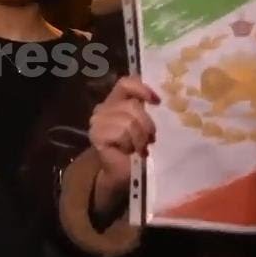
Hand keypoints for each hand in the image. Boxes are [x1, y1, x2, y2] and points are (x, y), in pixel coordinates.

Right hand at [88, 76, 158, 217]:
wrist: (123, 173)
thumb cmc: (137, 148)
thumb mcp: (144, 124)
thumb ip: (145, 108)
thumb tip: (159, 99)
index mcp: (115, 101)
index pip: (125, 83)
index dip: (142, 89)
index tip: (156, 102)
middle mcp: (103, 108)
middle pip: (132, 106)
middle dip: (146, 125)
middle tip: (147, 139)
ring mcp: (97, 122)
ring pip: (128, 121)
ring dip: (139, 138)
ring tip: (137, 147)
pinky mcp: (96, 135)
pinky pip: (121, 132)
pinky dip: (130, 144)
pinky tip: (127, 151)